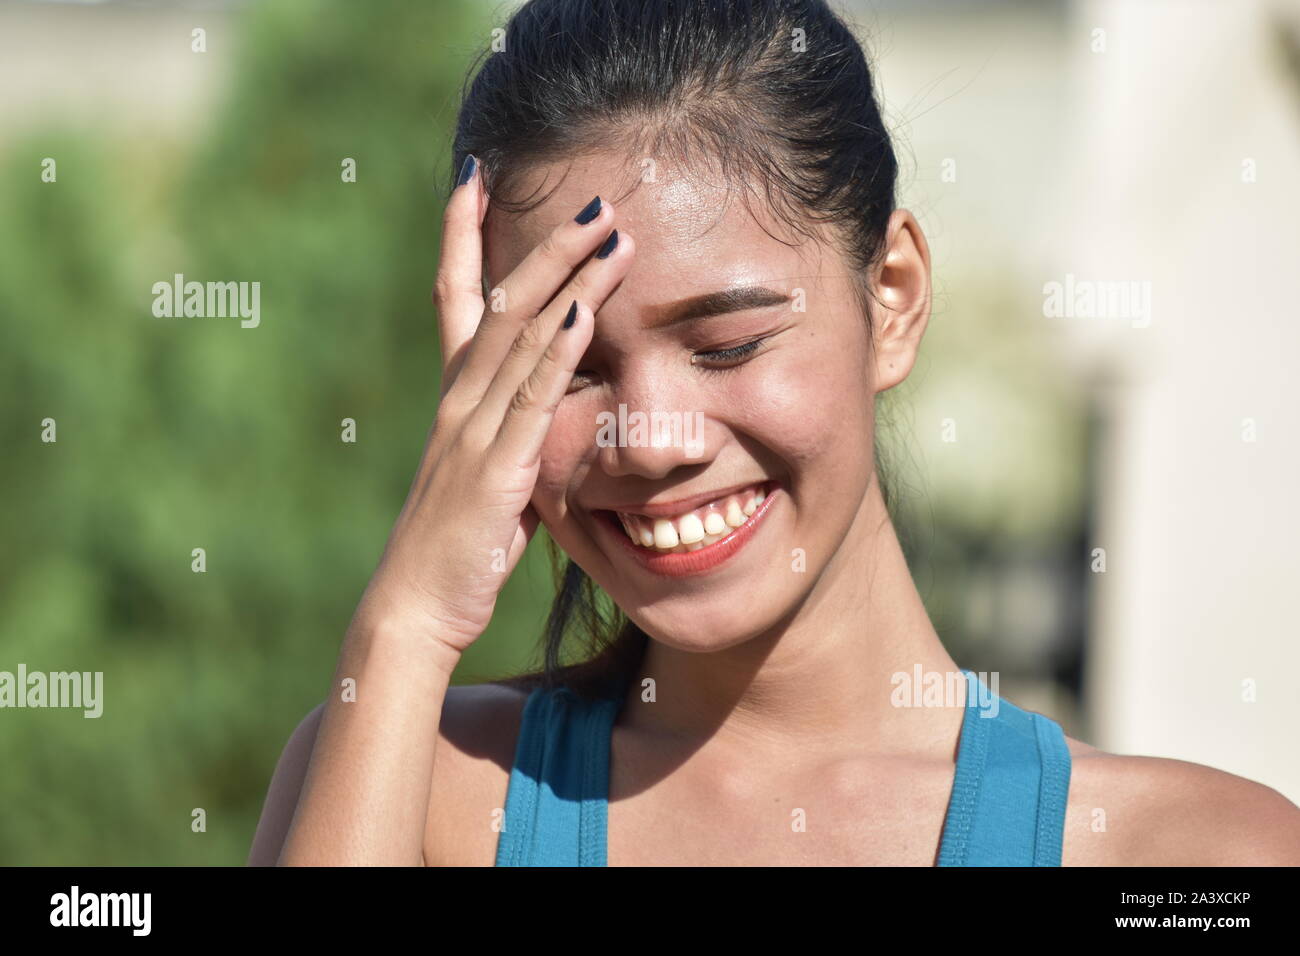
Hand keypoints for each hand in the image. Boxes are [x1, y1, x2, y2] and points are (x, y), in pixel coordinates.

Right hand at [353, 159, 632, 657]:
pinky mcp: (494, 468)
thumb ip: (517, 442)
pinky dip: (556, 352)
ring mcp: (472, 430)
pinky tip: (582, 312)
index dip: (460, 235)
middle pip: (499, 300)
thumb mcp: (491, 480)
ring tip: (609, 231)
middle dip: (545, 243)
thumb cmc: (455, 549)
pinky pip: (529, 399)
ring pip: (520, 336)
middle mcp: (458, 401)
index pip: (454, 299)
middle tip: (591, 196)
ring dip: (567, 278)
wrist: (414, 608)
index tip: (473, 178)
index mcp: (455, 399)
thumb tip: (550, 425)